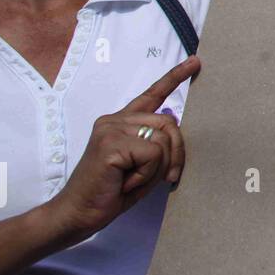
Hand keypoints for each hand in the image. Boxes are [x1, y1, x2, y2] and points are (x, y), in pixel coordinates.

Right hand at [46, 56, 200, 244]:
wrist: (79, 213)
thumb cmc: (111, 192)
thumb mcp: (141, 165)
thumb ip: (156, 145)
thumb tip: (174, 127)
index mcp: (121, 122)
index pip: (152, 94)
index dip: (175, 77)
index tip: (195, 62)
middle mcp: (114, 120)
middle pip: (169, 124)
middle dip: (175, 155)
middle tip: (163, 178)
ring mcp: (111, 129)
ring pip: (163, 141)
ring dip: (156, 169)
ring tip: (132, 180)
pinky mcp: (111, 143)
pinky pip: (152, 155)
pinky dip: (146, 175)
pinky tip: (125, 182)